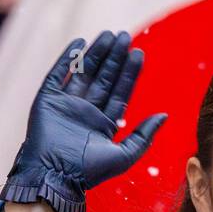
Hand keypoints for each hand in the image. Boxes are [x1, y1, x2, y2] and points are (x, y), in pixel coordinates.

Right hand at [1, 29, 166, 211]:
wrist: (55, 176)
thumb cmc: (90, 172)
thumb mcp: (124, 155)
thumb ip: (143, 135)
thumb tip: (164, 116)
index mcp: (104, 124)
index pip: (120, 92)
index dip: (129, 73)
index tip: (138, 53)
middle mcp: (86, 112)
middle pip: (104, 78)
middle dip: (115, 58)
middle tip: (125, 36)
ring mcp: (67, 104)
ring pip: (84, 72)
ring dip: (96, 53)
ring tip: (109, 35)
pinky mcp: (48, 100)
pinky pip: (58, 74)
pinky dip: (67, 59)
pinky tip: (79, 43)